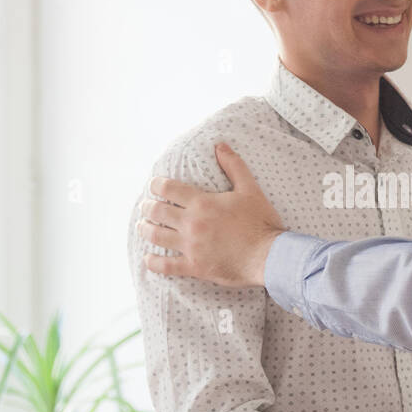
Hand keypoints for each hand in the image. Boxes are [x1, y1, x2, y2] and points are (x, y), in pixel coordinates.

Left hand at [135, 143, 284, 287]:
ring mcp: (190, 246)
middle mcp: (191, 223)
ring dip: (145, 230)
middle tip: (144, 206)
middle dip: (147, 207)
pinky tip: (148, 258)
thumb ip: (234, 166)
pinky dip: (153, 262)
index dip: (156, 185)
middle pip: (157, 212)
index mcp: (202, 203)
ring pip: (156, 236)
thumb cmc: (261, 222)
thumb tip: (220, 145)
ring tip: (142, 227)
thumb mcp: (250, 189)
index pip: (169, 189)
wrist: (269, 256)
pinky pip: (166, 266)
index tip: (153, 185)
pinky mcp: (194, 266)